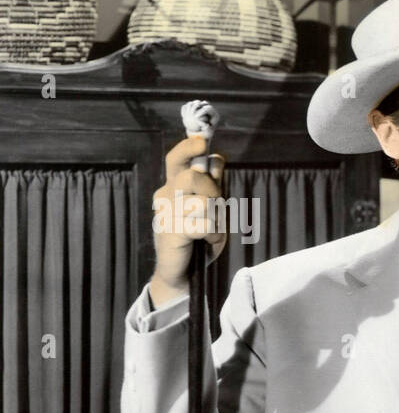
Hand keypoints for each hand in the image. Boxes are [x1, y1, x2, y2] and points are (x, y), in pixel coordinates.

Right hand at [150, 136, 228, 307]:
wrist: (184, 273)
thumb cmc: (199, 238)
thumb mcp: (211, 207)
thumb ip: (213, 184)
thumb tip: (217, 157)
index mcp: (173, 186)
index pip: (179, 158)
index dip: (191, 147)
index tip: (203, 140)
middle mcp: (166, 195)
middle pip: (194, 176)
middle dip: (214, 191)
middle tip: (217, 207)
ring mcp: (166, 214)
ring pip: (203, 202)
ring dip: (216, 218)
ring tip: (211, 230)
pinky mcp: (172, 232)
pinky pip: (204, 225)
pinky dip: (213, 234)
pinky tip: (208, 241)